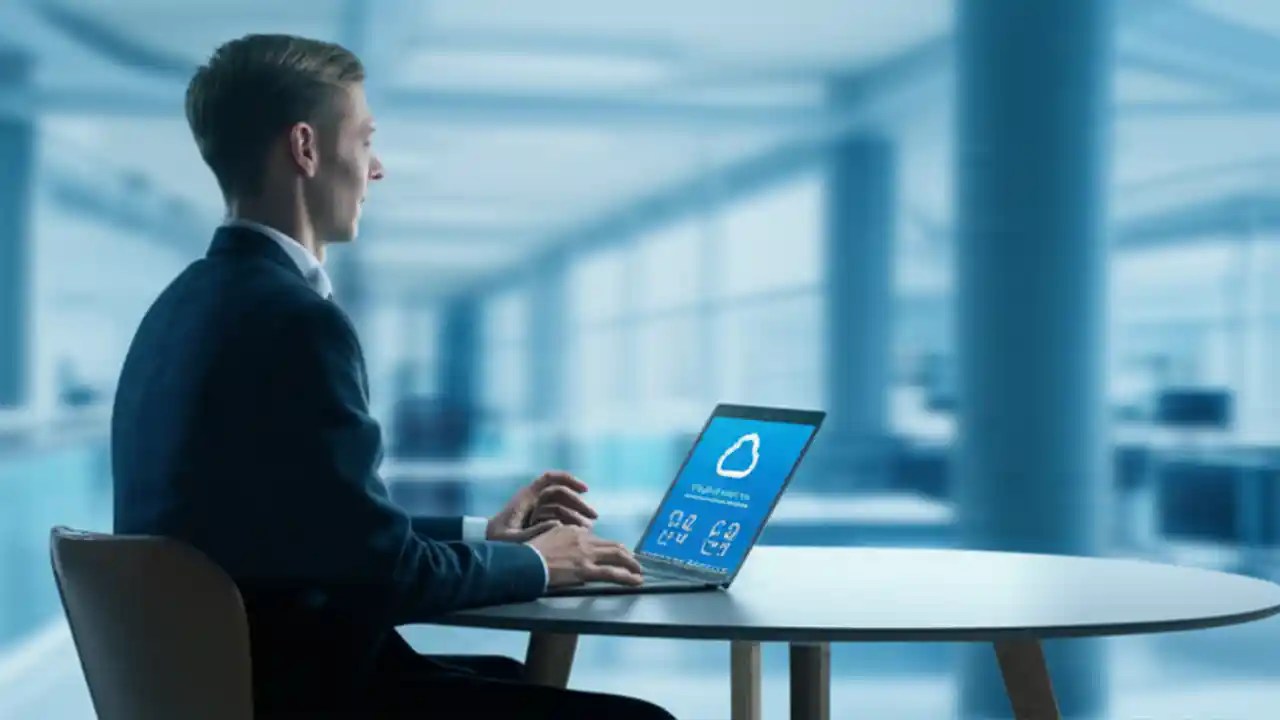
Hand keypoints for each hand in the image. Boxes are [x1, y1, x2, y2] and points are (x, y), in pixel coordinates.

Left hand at [485, 471, 598, 542]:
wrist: (484, 543)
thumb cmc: (496, 541)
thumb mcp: (513, 540)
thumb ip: (533, 533)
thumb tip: (557, 525)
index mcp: (526, 497)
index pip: (550, 479)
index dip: (569, 480)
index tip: (585, 490)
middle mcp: (533, 499)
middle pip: (561, 493)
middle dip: (579, 503)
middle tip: (594, 516)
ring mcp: (536, 508)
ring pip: (562, 505)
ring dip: (577, 513)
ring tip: (590, 526)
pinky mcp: (537, 519)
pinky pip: (557, 515)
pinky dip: (569, 520)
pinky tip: (579, 530)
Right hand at [527, 525, 643, 587]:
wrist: (525, 562)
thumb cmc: (529, 552)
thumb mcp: (545, 535)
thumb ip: (558, 534)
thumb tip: (561, 534)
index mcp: (573, 530)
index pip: (596, 539)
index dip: (607, 547)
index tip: (612, 554)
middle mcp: (583, 539)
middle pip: (612, 545)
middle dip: (625, 554)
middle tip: (633, 562)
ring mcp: (586, 554)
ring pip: (617, 557)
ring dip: (631, 565)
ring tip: (638, 572)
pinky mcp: (586, 570)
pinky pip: (612, 573)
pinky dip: (627, 577)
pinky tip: (636, 581)